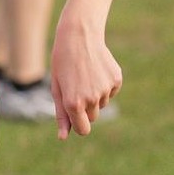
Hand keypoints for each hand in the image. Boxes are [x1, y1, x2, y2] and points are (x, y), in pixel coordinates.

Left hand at [49, 11, 122, 139]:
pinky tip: (96, 70)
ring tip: (85, 75)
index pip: (83, 130)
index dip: (79, 125)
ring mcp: (105, 90)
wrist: (78, 36)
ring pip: (101, 104)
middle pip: (92, 118)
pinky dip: (104, 85)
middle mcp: (91, 99)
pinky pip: (111, 91)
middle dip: (85, 108)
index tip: (76, 116)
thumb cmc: (62, 64)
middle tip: (77, 87)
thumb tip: (63, 137)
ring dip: (94, 95)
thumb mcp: (57, 89)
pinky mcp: (116, 80)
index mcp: (74, 104)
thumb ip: (61, 115)